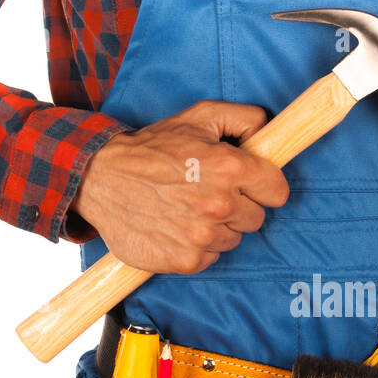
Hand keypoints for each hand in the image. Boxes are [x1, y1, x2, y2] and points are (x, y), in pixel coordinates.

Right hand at [72, 100, 289, 273]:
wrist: (100, 178)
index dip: (264, 186)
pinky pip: (212, 256)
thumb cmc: (151, 148)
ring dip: (218, 227)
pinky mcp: (186, 260)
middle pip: (257, 218)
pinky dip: (199, 246)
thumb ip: (242, 117)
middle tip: (209, 193)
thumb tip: (269, 130)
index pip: (277, 191)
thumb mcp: (197, 117)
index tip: (250, 185)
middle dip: (239, 206)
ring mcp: (202, 235)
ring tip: (188, 208)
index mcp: (229, 167)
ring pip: (233, 238)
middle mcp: (219, 204)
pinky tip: (178, 226)